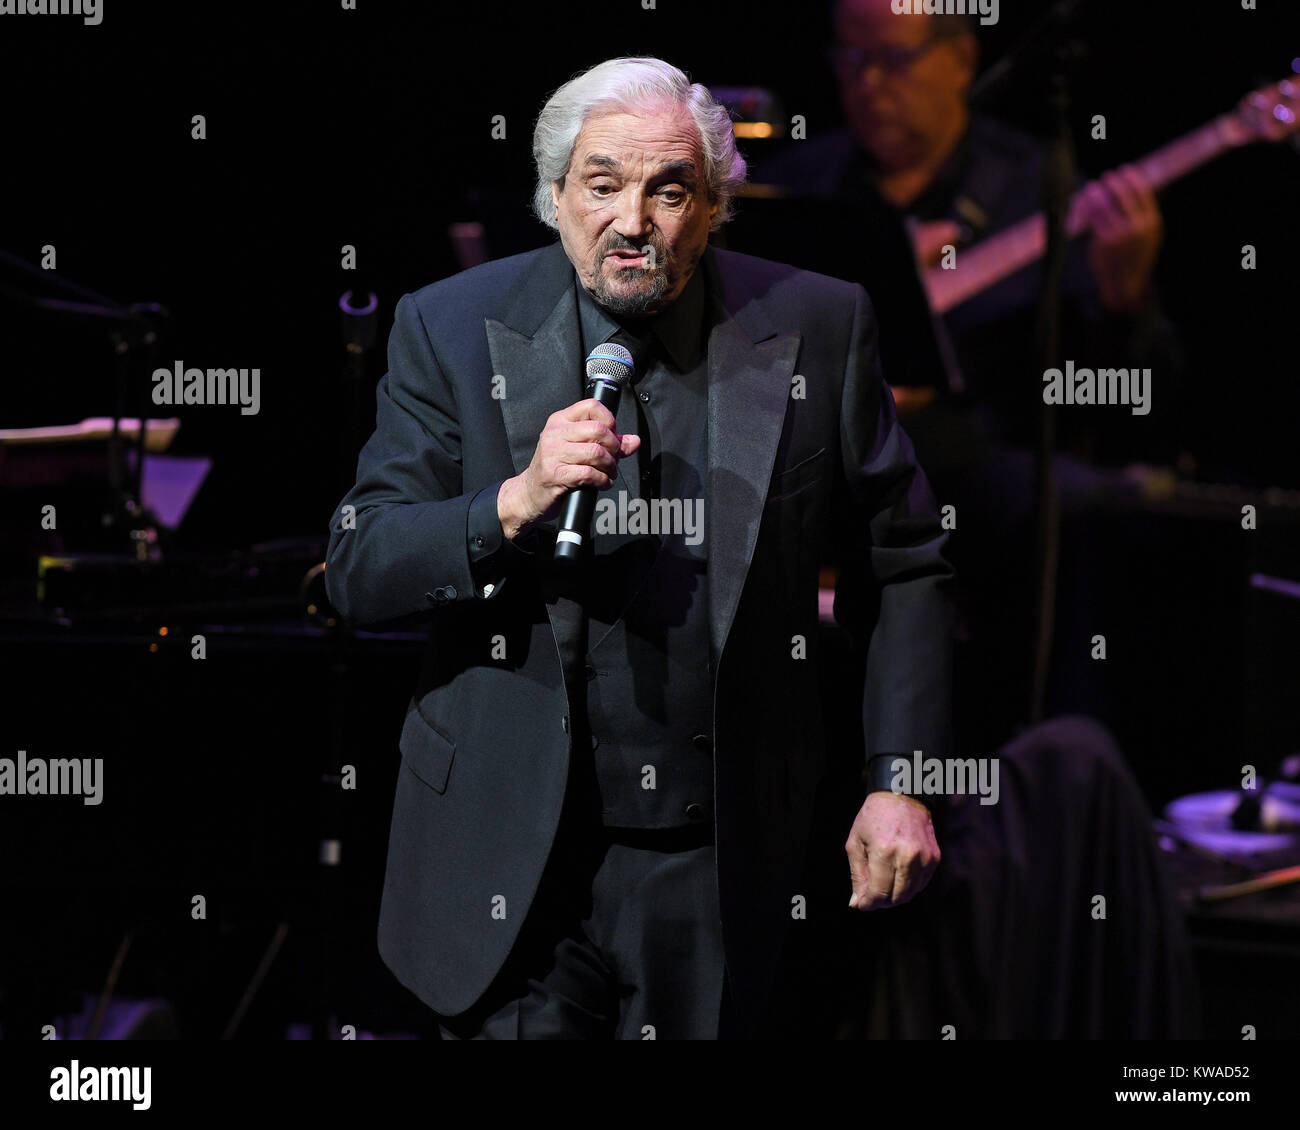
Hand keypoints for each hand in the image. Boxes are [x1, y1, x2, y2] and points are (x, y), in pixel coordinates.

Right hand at [497, 399, 640, 538]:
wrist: (530, 493)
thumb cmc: (555, 469)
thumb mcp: (578, 449)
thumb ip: (607, 443)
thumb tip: (634, 441)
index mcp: (560, 421)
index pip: (591, 406)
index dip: (610, 420)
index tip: (613, 436)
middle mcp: (555, 434)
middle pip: (598, 430)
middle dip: (613, 447)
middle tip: (614, 459)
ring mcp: (553, 454)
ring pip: (596, 452)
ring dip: (610, 466)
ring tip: (609, 473)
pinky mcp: (555, 474)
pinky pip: (589, 473)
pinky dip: (602, 480)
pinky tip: (602, 483)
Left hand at [845, 791, 940, 910]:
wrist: (902, 795)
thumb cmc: (873, 817)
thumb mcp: (856, 842)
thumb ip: (857, 874)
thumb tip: (857, 902)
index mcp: (884, 852)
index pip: (879, 893)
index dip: (868, 903)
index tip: (861, 904)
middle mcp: (907, 857)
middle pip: (896, 897)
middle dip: (881, 903)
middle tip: (871, 897)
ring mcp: (924, 858)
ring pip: (910, 893)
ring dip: (895, 897)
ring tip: (883, 888)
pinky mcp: (934, 858)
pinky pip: (921, 884)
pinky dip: (909, 887)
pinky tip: (897, 878)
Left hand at [1080, 164, 1162, 313]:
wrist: (1125, 284)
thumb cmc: (1133, 258)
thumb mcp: (1148, 237)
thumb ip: (1144, 215)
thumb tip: (1141, 188)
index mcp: (1152, 223)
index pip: (1144, 192)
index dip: (1133, 178)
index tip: (1125, 169)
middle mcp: (1138, 226)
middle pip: (1123, 195)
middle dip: (1113, 182)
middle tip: (1105, 176)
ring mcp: (1121, 233)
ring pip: (1106, 204)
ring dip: (1096, 193)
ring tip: (1091, 188)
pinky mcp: (1105, 240)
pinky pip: (1094, 217)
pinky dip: (1087, 207)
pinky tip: (1082, 202)